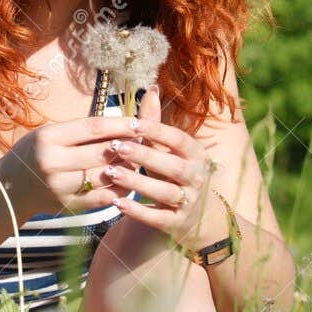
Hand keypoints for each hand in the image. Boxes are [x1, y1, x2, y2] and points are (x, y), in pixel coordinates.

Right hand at [0, 112, 148, 219]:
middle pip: (102, 152)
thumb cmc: (35, 152)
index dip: (120, 124)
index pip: (93, 128)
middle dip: (127, 146)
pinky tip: (129, 180)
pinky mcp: (68, 206)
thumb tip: (123, 123)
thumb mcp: (50, 132)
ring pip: (106, 176)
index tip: (140, 122)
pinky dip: (119, 188)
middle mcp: (52, 163)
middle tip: (145, 141)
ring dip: (127, 168)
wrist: (10, 187)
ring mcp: (60, 187)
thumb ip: (82, 129)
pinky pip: (103, 197)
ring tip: (139, 160)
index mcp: (48, 138)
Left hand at [97, 88, 220, 249]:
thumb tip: (150, 88)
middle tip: (116, 146)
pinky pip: (158, 217)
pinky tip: (117, 202)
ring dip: (137, 182)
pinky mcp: (178, 224)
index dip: (156, 130)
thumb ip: (156, 122)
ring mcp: (190, 202)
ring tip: (111, 173)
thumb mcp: (169, 149)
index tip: (131, 123)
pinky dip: (138, 211)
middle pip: (171, 165)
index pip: (177, 139)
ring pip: (163, 191)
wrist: (200, 217)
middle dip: (143, 155)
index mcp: (195, 153)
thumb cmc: (175, 172)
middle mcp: (197, 177)